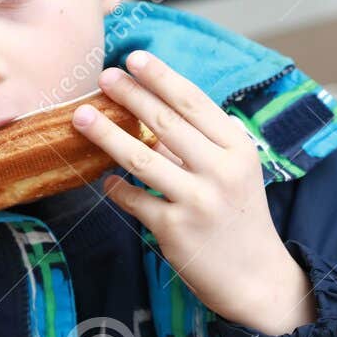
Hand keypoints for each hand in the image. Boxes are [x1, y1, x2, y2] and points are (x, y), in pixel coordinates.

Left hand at [72, 49, 315, 335]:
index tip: (135, 58)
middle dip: (129, 95)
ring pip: (141, 157)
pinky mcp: (175, 229)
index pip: (193, 103)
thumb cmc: (238, 216)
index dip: (161, 77)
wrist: (256, 278)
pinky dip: (116, 187)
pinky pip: (134, 199)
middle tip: (103, 76)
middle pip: (165, 122)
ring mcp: (197, 200)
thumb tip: (153, 111)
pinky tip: (106, 180)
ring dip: (106, 133)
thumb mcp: (234, 172)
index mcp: (237, 149)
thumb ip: (201, 143)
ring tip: (80, 116)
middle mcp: (220, 171)